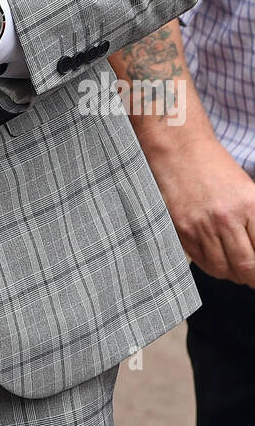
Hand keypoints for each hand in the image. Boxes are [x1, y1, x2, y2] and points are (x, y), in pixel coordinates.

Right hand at [150, 134, 254, 286]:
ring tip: (235, 265)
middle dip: (251, 277)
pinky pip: (201, 261)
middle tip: (252, 276)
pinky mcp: (182, 230)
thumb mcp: (248, 191)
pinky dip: (212, 266)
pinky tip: (217, 258)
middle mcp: (225, 218)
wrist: (179, 148)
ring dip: (232, 273)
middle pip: (245, 267)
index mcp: (249, 206)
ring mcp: (201, 225)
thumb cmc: (214, 167)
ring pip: (222, 269)